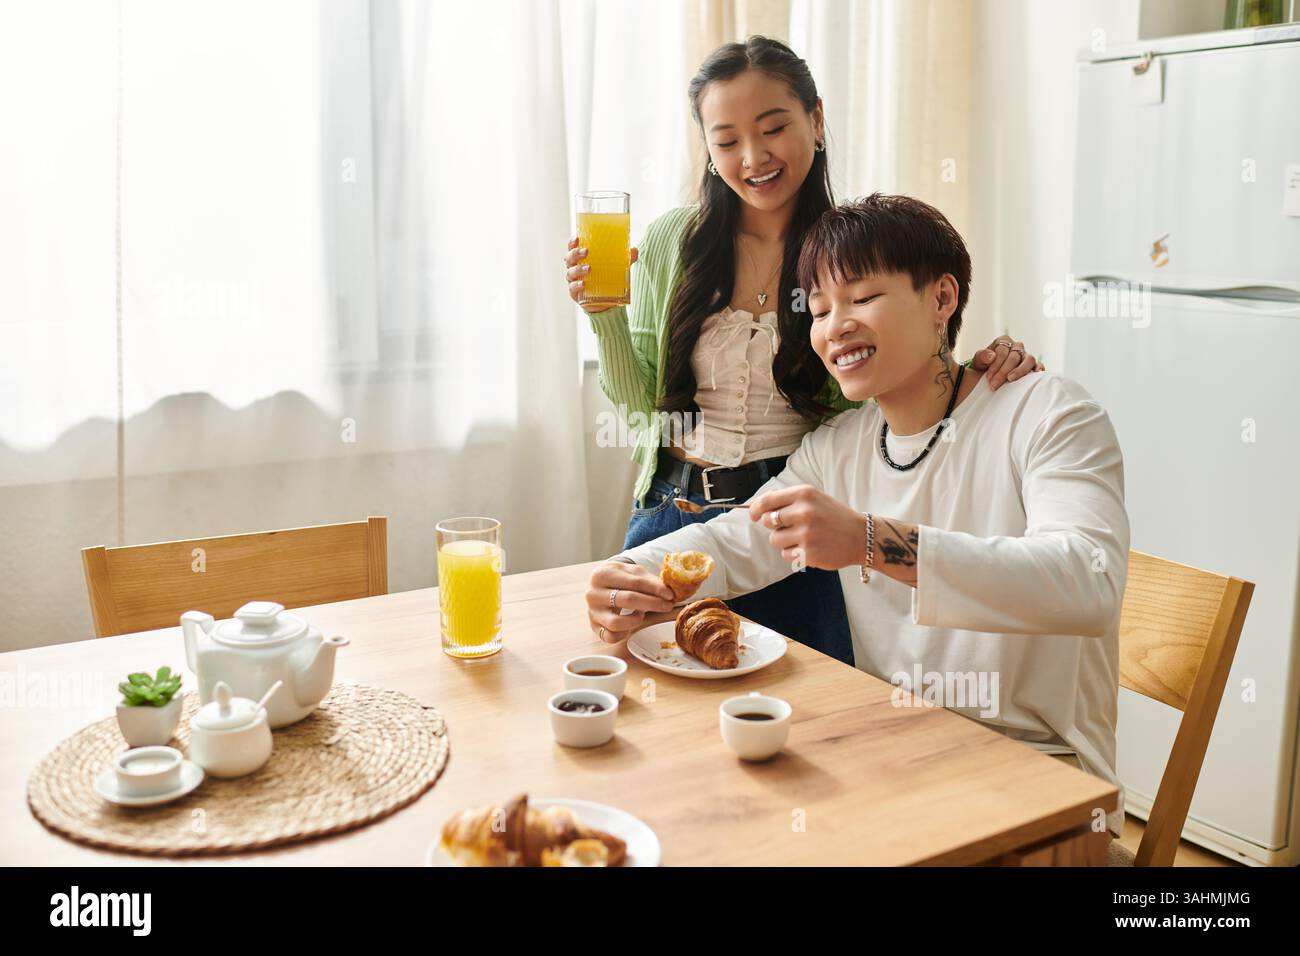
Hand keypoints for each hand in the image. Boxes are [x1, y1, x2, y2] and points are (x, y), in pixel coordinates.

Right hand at [566, 237, 638, 313]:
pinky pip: (572, 288)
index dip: (572, 243)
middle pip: (569, 258)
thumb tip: (634, 250)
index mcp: (581, 259)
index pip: (572, 248)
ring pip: (571, 272)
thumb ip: (624, 260)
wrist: (605, 302)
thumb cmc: (606, 279)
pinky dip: (577, 285)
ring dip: (578, 269)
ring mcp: (573, 281)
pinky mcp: (575, 293)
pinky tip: (583, 284)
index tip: (577, 238)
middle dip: (575, 253)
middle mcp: (574, 268)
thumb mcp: (616, 268)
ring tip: (589, 268)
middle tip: (586, 251)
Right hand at [585, 560, 674, 642]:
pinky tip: (631, 623)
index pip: (634, 582)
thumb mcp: (633, 573)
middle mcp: (593, 594)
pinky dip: (624, 633)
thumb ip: (650, 581)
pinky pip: (610, 637)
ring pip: (616, 622)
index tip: (670, 594)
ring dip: (635, 620)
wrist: (599, 584)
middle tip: (667, 606)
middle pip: (628, 600)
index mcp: (602, 575)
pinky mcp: (594, 627)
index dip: (655, 589)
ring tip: (641, 614)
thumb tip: (670, 593)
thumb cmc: (620, 578)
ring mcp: (592, 612)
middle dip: (652, 604)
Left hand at [748, 484, 863, 571]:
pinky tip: (809, 547)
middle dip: (773, 526)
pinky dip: (794, 553)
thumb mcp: (815, 498)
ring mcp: (806, 533)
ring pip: (775, 540)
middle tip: (789, 527)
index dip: (754, 509)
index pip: (767, 501)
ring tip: (802, 538)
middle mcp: (804, 512)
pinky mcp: (808, 553)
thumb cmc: (835, 517)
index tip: (752, 515)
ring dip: (784, 541)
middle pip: (767, 521)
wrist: (861, 537)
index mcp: (804, 494)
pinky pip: (786, 554)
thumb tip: (759, 505)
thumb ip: (789, 500)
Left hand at [970, 334, 1043, 389]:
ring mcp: (1026, 355)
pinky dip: (1039, 368)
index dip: (995, 365)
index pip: (1002, 351)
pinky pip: (1038, 364)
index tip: (988, 378)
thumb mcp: (978, 361)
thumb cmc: (984, 367)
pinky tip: (1036, 374)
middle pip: (1013, 357)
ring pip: (1028, 360)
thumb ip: (981, 357)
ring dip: (1019, 371)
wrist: (989, 376)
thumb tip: (991, 356)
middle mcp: (1016, 346)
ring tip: (1010, 379)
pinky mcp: (1033, 365)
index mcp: (1003, 341)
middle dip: (1003, 372)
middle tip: (994, 385)